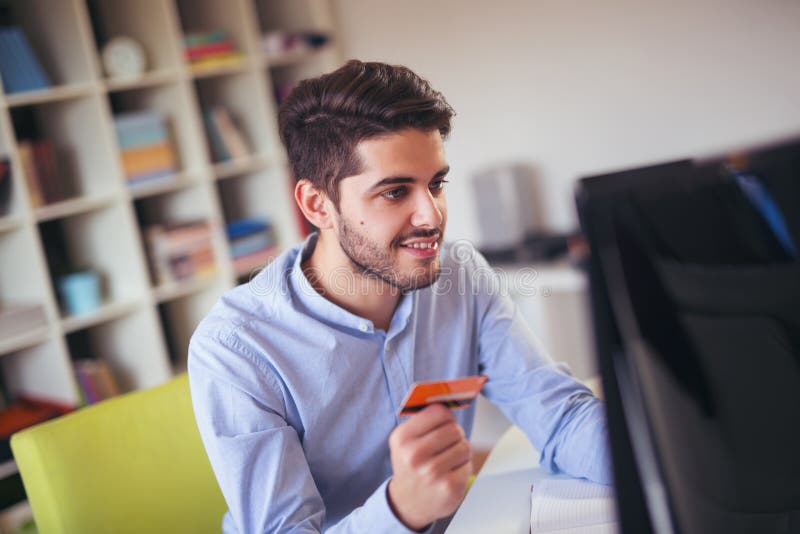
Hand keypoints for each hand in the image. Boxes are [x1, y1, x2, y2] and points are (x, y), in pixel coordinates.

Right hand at [387, 404, 472, 529]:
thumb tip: (450, 399)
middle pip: (454, 429)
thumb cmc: (411, 464)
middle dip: (455, 435)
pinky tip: (450, 474)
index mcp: (402, 438)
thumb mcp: (405, 440)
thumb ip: (425, 419)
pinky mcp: (449, 487)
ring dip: (460, 452)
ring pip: (464, 446)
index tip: (443, 424)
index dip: (446, 416)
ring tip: (447, 461)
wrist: (407, 503)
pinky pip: (468, 465)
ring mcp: (432, 473)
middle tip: (445, 446)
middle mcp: (414, 455)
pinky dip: (464, 467)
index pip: (438, 412)